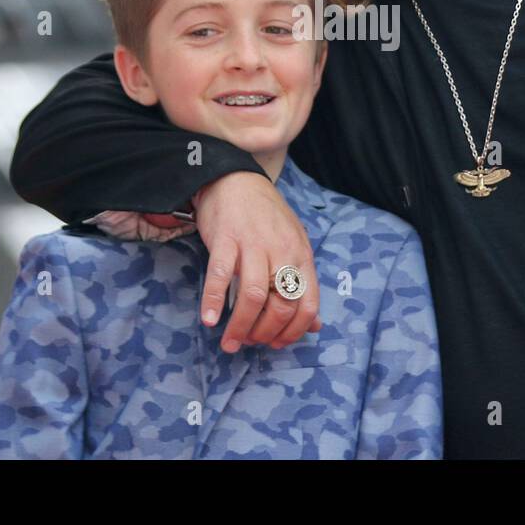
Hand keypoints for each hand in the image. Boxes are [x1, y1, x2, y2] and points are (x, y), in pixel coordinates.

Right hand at [192, 171, 321, 351]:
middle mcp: (283, 252)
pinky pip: (221, 276)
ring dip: (241, 326)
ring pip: (255, 296)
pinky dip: (214, 301)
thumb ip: (303, 285)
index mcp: (301, 256)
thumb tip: (315, 325)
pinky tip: (209, 320)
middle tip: (250, 343)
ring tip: (230, 342)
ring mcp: (254, 244)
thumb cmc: (265, 217)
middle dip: (266, 333)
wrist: (236, 180)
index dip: (294, 332)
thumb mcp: (293, 246)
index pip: (308, 305)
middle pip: (282, 305)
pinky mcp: (227, 239)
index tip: (276, 344)